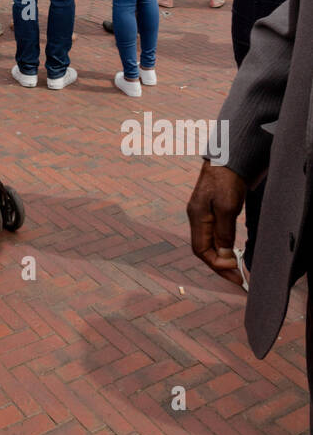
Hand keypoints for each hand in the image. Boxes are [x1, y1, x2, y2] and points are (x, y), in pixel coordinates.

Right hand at [186, 160, 246, 286]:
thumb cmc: (226, 179)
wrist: (228, 157)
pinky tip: (231, 251)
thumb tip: (224, 254)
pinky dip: (223, 246)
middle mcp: (196, 217)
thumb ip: (224, 231)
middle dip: (219, 265)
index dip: (216, 264)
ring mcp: (202, 213)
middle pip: (204, 249)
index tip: (234, 271)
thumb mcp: (227, 207)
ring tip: (236, 269)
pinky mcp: (211, 209)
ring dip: (221, 257)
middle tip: (238, 278)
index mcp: (197, 217)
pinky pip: (214, 234)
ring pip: (209, 243)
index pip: (201, 250)